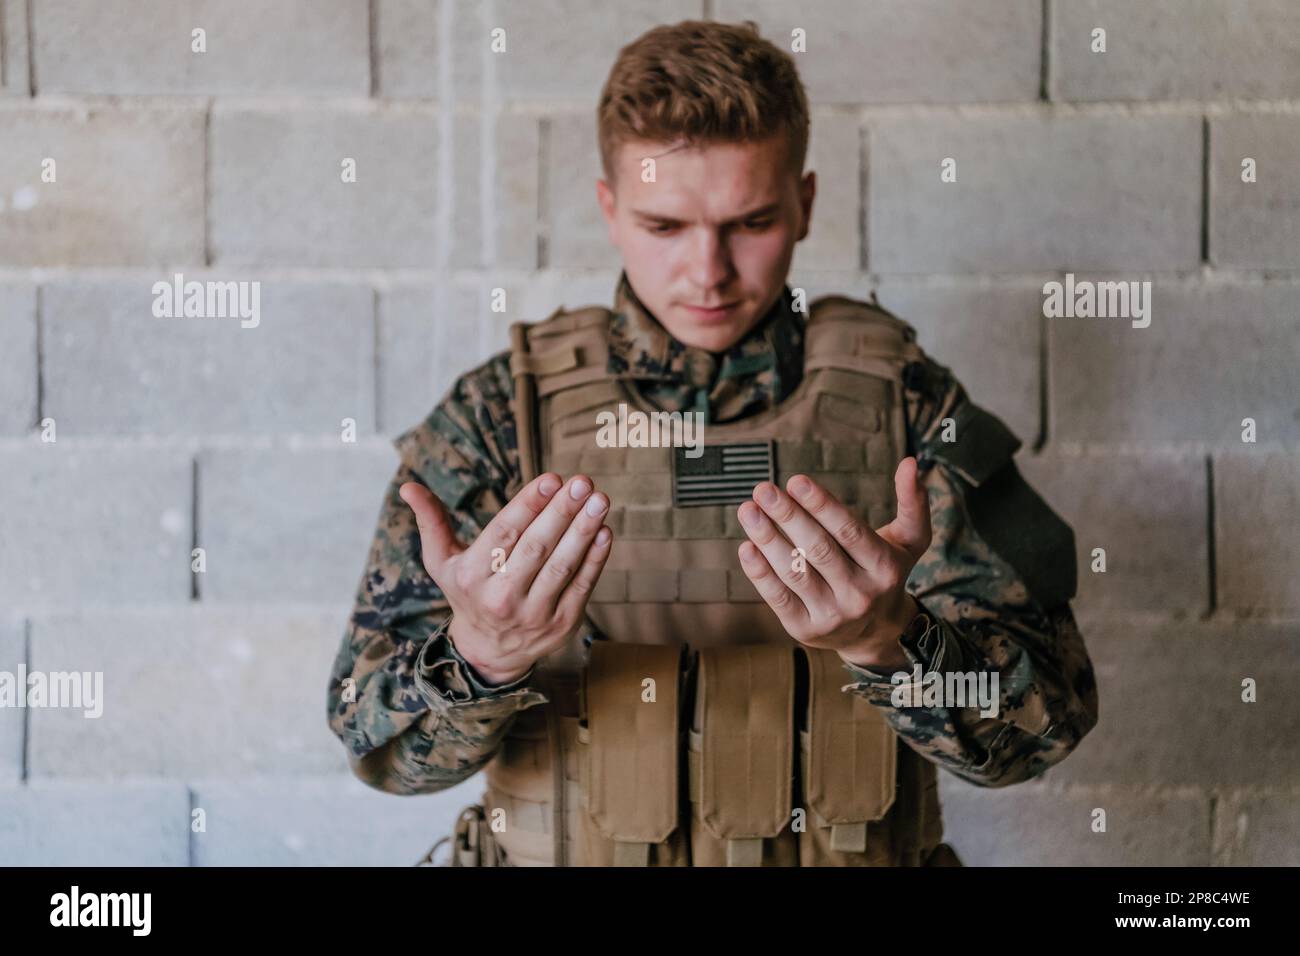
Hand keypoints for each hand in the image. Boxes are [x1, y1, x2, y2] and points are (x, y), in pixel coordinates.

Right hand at [398, 473, 613, 683]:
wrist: (487, 652)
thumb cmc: (466, 592)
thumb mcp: (440, 561)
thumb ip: (431, 522)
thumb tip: (408, 487)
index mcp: (471, 576)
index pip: (503, 534)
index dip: (529, 505)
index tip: (552, 478)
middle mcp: (501, 597)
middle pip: (535, 548)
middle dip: (561, 513)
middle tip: (581, 482)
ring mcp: (534, 613)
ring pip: (562, 566)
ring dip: (583, 531)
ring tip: (599, 500)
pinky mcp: (561, 624)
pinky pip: (581, 586)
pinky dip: (596, 558)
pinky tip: (605, 530)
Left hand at [735, 457, 931, 669]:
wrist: (878, 632)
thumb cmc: (887, 573)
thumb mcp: (910, 541)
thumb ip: (913, 502)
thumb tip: (910, 461)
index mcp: (885, 567)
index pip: (848, 531)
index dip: (821, 505)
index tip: (795, 481)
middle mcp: (860, 593)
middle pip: (818, 549)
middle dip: (788, 516)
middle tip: (763, 490)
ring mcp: (832, 615)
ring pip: (794, 572)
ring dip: (767, 539)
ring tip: (748, 511)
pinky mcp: (805, 629)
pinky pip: (778, 598)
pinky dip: (760, 573)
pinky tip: (747, 547)